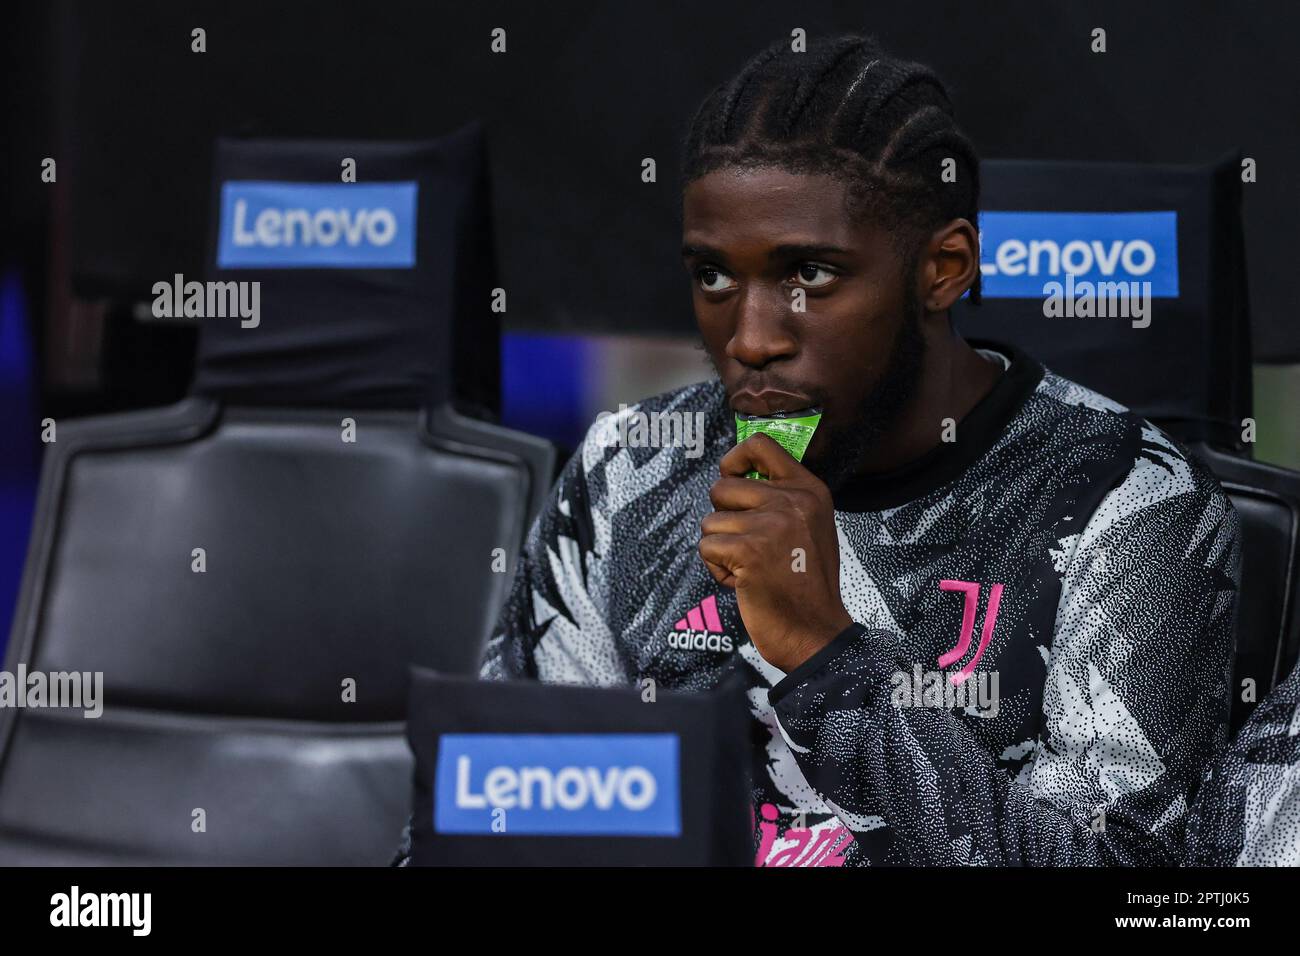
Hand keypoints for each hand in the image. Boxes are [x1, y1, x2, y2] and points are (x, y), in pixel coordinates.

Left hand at [699, 432, 853, 671]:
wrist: (815, 632)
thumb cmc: (807, 585)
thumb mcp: (809, 527)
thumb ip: (781, 498)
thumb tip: (735, 477)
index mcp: (809, 490)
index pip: (760, 445)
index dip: (734, 460)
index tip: (731, 478)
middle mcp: (792, 501)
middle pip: (722, 487)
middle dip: (723, 519)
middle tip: (747, 546)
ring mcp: (770, 525)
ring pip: (710, 522)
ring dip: (720, 550)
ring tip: (750, 568)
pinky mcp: (748, 551)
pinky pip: (706, 548)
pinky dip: (716, 569)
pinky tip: (743, 582)